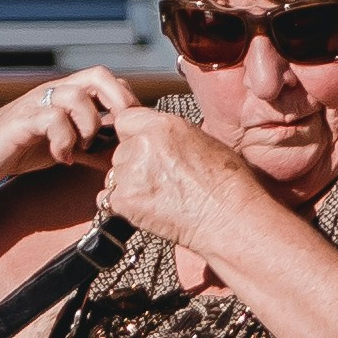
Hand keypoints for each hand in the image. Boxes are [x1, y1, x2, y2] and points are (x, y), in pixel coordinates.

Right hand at [0, 62, 149, 212]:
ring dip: (87, 126)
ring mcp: (37, 103)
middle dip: (117, 102)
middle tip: (117, 131)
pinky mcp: (22, 120)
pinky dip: (65, 142)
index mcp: (66, 94)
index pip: (107, 80)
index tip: (128, 129)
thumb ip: (90, 140)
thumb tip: (124, 147)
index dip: (125, 100)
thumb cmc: (21, 149)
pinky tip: (63, 158)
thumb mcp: (64, 143)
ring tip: (81, 149)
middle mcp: (54, 92)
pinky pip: (54, 119)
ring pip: (77, 96)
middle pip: (98, 75)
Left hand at [77, 95, 264, 264]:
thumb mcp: (201, 139)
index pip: (125, 120)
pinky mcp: (124, 200)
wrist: (229, 217)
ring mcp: (131, 173)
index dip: (132, 135)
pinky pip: (109, 199)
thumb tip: (153, 136)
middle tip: (159, 178)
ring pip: (115, 175)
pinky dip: (123, 205)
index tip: (140, 146)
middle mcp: (143, 145)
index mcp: (163, 125)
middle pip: (120, 150)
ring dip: (129, 184)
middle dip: (133, 162)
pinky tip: (148, 208)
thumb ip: (169, 134)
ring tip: (158, 195)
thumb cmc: (226, 182)